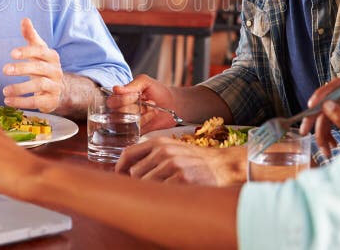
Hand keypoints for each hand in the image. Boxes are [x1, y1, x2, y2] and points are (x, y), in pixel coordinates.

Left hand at [2, 18, 64, 112]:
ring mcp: (55, 86)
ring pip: (39, 85)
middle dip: (21, 68)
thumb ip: (31, 36)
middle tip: (4, 70)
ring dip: (20, 88)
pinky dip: (22, 102)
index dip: (27, 51)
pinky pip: (37, 102)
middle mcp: (56, 71)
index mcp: (52, 56)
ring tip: (4, 90)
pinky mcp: (51, 101)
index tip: (12, 53)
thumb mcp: (38, 51)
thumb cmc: (43, 66)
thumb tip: (25, 19)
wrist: (58, 90)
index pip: (41, 51)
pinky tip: (8, 101)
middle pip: (39, 68)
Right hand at [113, 75, 176, 131]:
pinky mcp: (135, 132)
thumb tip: (115, 89)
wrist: (173, 103)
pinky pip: (135, 131)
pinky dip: (146, 122)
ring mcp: (126, 123)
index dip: (125, 100)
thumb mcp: (145, 82)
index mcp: (118, 97)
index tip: (137, 95)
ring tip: (152, 107)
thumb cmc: (157, 90)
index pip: (112, 102)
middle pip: (119, 114)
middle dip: (137, 108)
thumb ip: (131, 85)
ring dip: (142, 115)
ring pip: (127, 124)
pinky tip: (152, 115)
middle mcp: (119, 111)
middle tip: (148, 101)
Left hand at [115, 138, 244, 184]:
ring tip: (164, 190)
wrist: (220, 165)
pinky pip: (161, 192)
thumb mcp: (171, 149)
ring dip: (152, 191)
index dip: (119, 168)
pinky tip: (173, 194)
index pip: (128, 153)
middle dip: (138, 184)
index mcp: (159, 143)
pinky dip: (164, 196)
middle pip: (134, 173)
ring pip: (146, 184)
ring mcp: (173, 165)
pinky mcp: (182, 179)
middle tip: (148, 188)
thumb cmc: (193, 159)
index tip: (119, 178)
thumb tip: (125, 171)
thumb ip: (150, 155)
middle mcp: (164, 152)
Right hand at [300, 77, 339, 157]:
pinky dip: (325, 134)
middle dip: (317, 118)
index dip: (324, 92)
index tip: (311, 105)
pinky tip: (330, 146)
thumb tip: (326, 104)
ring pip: (325, 113)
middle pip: (328, 100)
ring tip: (325, 150)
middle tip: (305, 130)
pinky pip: (327, 121)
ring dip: (321, 132)